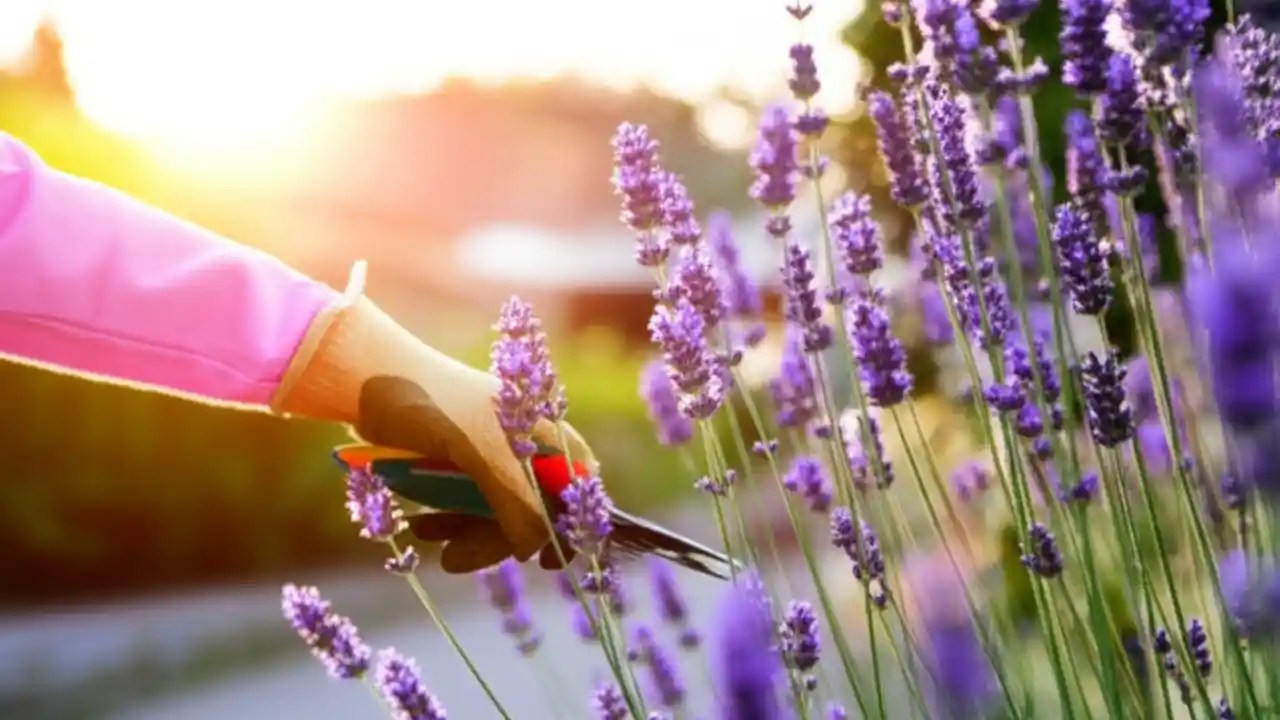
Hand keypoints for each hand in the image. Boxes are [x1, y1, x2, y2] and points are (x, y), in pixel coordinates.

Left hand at [272, 260, 594, 560]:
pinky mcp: (459, 465)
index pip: (573, 488)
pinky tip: (420, 526)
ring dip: (466, 535)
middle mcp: (524, 446)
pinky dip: (448, 522)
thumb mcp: (482, 454)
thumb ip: (518, 502)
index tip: (545, 562)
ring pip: (495, 514)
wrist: (370, 380)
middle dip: (496, 539)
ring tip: (425, 536)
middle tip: (455, 560)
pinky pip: (466, 507)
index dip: (565, 527)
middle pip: (532, 510)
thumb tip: (537, 548)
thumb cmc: (434, 405)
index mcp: (542, 433)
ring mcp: (491, 456)